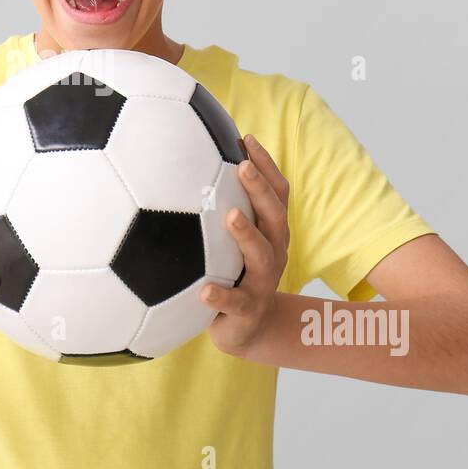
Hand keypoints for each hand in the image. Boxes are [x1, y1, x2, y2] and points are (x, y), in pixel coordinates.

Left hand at [199, 134, 290, 358]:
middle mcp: (273, 252)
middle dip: (260, 189)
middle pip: (274, 216)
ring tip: (230, 216)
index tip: (245, 138)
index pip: (277, 192)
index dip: (266, 165)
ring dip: (247, 234)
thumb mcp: (233, 241)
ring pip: (262, 255)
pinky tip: (203, 290)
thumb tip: (190, 164)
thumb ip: (221, 208)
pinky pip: (235, 302)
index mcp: (271, 232)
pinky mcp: (247, 310)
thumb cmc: (234, 273)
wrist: (248, 330)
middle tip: (241, 166)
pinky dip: (220, 295)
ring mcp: (262, 282)